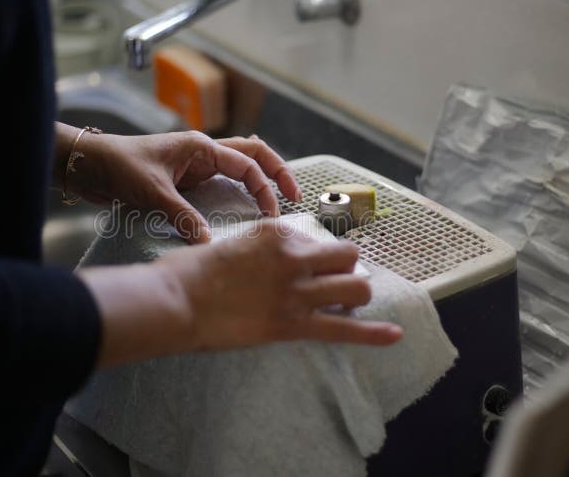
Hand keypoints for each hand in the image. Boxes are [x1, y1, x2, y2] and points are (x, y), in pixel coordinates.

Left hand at [68, 129, 301, 242]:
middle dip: (277, 171)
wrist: (89, 165)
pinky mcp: (187, 179)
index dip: (265, 187)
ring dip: (261, 177)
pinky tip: (245, 205)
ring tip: (278, 198)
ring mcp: (196, 164)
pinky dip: (240, 188)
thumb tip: (208, 243)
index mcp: (200, 147)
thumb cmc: (117, 166)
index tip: (272, 212)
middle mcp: (203, 152)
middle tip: (294, 195)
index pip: (247, 164)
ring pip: (240, 163)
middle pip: (254, 153)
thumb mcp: (152, 193)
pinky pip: (222, 181)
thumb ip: (182, 216)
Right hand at [80, 221, 402, 366]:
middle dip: (346, 270)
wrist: (174, 300)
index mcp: (276, 233)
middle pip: (347, 258)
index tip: (308, 266)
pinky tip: (394, 336)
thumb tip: (262, 266)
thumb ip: (255, 250)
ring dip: (355, 296)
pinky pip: (344, 330)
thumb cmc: (187, 273)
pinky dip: (373, 334)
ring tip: (346, 303)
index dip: (316, 256)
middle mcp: (294, 256)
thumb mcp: (226, 244)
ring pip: (354, 289)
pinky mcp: (292, 324)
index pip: (317, 240)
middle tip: (333, 283)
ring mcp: (296, 291)